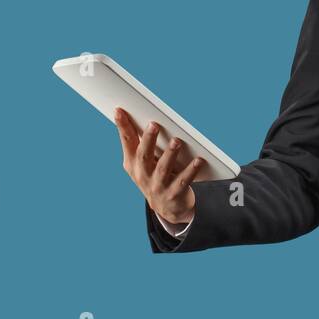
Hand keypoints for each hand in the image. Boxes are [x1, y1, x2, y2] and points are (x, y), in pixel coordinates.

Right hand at [116, 107, 203, 225]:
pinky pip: (183, 181)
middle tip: (154, 125)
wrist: (167, 208)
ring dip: (170, 154)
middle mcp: (142, 174)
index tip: (120, 111)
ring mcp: (157, 186)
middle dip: (148, 140)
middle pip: (144, 155)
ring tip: (176, 141)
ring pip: (163, 168)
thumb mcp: (143, 163)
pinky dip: (191, 170)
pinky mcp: (173, 194)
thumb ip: (141, 142)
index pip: (127, 142)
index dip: (122, 127)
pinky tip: (198, 160)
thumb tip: (145, 115)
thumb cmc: (155, 176)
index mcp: (133, 164)